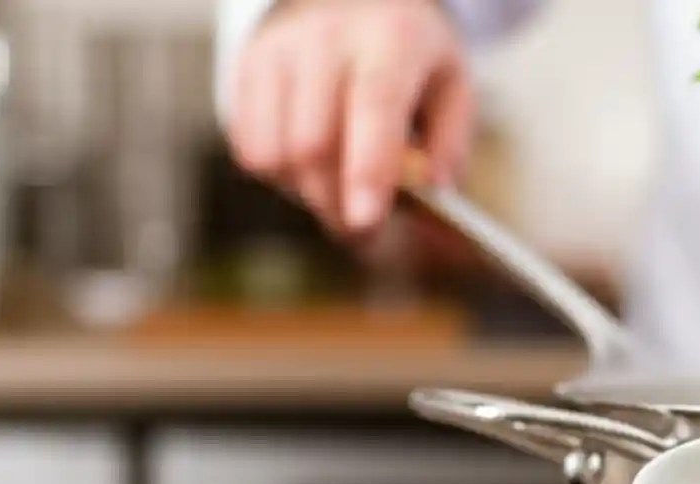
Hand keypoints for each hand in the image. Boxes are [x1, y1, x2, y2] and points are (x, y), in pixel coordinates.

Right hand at [228, 0, 473, 236]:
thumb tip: (434, 192)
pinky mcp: (247, 69)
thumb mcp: (452, 84)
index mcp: (391, 39)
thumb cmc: (409, 53)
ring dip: (308, 196)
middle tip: (365, 230)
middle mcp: (327, 38)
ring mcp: (279, 51)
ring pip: (276, 154)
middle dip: (337, 205)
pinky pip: (250, 148)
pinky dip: (280, 177)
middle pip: (314, 145)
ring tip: (339, 192)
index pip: (373, 105)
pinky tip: (311, 166)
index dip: (367, 169)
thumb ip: (450, 143)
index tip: (366, 221)